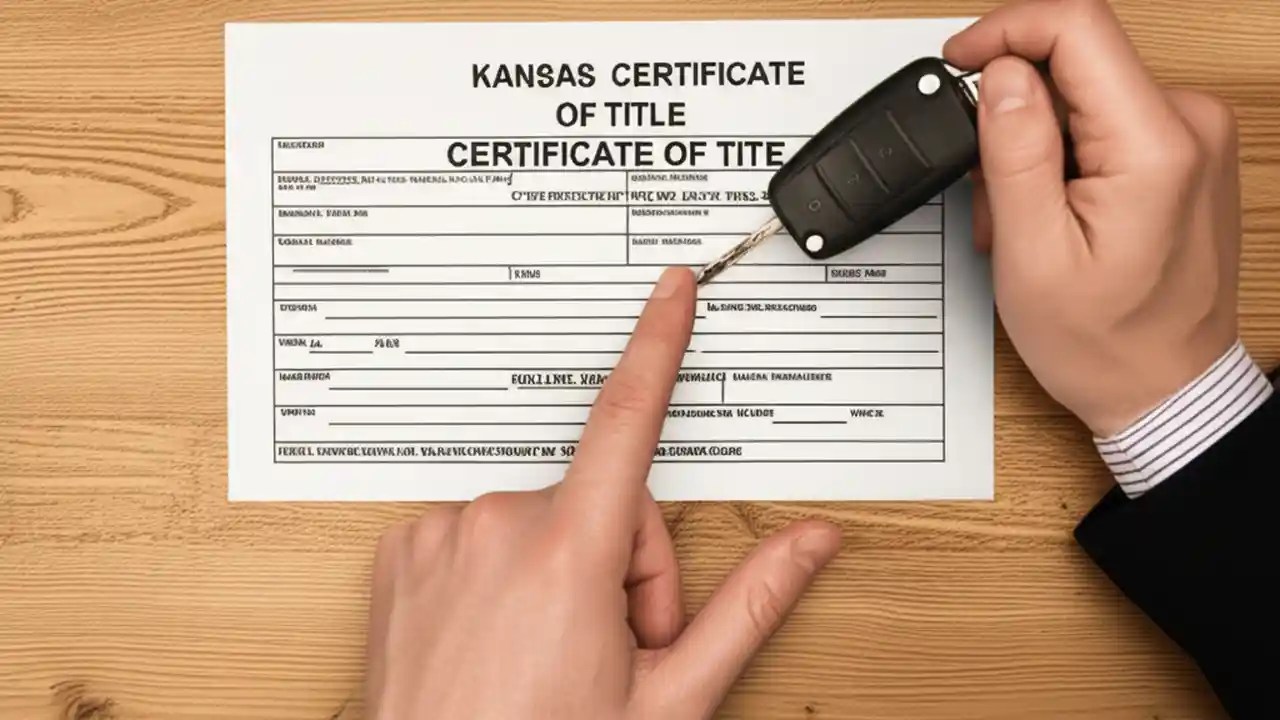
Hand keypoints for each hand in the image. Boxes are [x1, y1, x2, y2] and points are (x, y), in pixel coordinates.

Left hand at [362, 267, 842, 719]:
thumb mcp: (667, 698)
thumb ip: (748, 607)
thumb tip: (810, 543)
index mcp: (567, 556)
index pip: (628, 420)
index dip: (658, 344)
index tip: (671, 291)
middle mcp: (495, 526)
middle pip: (600, 503)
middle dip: (625, 567)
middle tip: (615, 648)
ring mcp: (440, 536)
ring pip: (539, 520)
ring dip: (560, 573)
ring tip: (552, 652)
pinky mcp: (404, 550)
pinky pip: (480, 532)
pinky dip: (502, 574)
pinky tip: (501, 635)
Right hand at [944, 0, 1241, 436]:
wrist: (1166, 388)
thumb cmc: (1108, 342)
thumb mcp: (1033, 255)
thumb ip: (1015, 153)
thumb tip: (1002, 74)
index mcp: (1155, 144)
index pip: (1078, 29)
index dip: (1005, 31)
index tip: (959, 62)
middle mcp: (1188, 124)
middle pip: (1075, 63)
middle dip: (1012, 115)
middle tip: (987, 191)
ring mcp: (1191, 136)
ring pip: (1082, 95)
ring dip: (1032, 145)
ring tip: (1017, 220)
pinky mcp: (1181, 151)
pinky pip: (1103, 121)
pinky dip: (1061, 158)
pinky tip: (1048, 212)